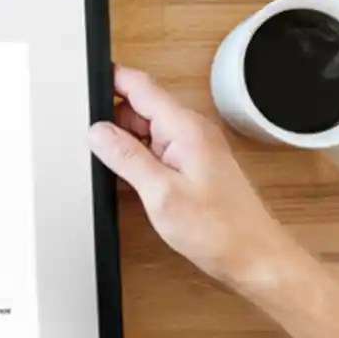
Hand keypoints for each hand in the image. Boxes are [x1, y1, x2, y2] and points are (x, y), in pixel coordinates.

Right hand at [88, 67, 303, 291]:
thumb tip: (98, 133)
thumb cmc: (218, 229)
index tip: (85, 88)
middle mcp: (190, 131)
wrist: (253, 257)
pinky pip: (156, 151)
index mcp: (185, 128)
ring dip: (126, 146)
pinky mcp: (191, 165)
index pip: (141, 85)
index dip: (111, 80)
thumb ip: (126, 157)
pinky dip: (139, 162)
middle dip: (113, 123)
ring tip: (120, 175)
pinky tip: (135, 185)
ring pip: (145, 131)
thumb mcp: (160, 193)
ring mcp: (192, 147)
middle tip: (98, 151)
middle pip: (140, 107)